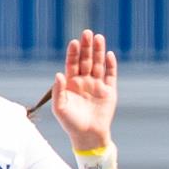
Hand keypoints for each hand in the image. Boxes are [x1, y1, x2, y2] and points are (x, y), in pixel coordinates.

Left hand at [52, 29, 118, 148]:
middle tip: (87, 33)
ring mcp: (97, 85)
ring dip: (99, 51)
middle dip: (87, 47)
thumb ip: (58, 91)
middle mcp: (84, 81)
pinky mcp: (109, 91)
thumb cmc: (71, 123)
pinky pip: (111, 75)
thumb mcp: (60, 108)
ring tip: (99, 37)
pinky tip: (109, 55)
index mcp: (71, 83)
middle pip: (86, 60)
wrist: (88, 136)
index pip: (72, 63)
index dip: (73, 53)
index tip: (74, 42)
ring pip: (99, 64)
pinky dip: (111, 65)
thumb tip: (59, 74)